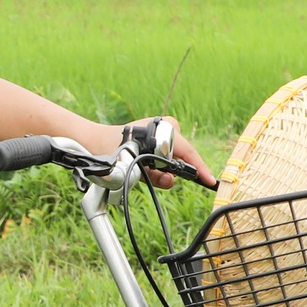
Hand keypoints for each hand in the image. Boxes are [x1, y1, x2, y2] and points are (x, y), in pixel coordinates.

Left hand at [81, 118, 212, 189]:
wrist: (96, 142)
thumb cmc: (113, 152)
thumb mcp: (137, 169)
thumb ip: (158, 177)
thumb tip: (172, 181)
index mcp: (163, 130)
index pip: (188, 152)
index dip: (200, 168)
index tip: (210, 180)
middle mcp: (165, 125)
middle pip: (183, 154)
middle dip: (177, 169)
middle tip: (161, 177)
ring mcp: (161, 127)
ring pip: (175, 155)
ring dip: (166, 167)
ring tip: (148, 169)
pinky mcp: (156, 132)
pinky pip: (167, 152)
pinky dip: (161, 163)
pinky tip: (149, 165)